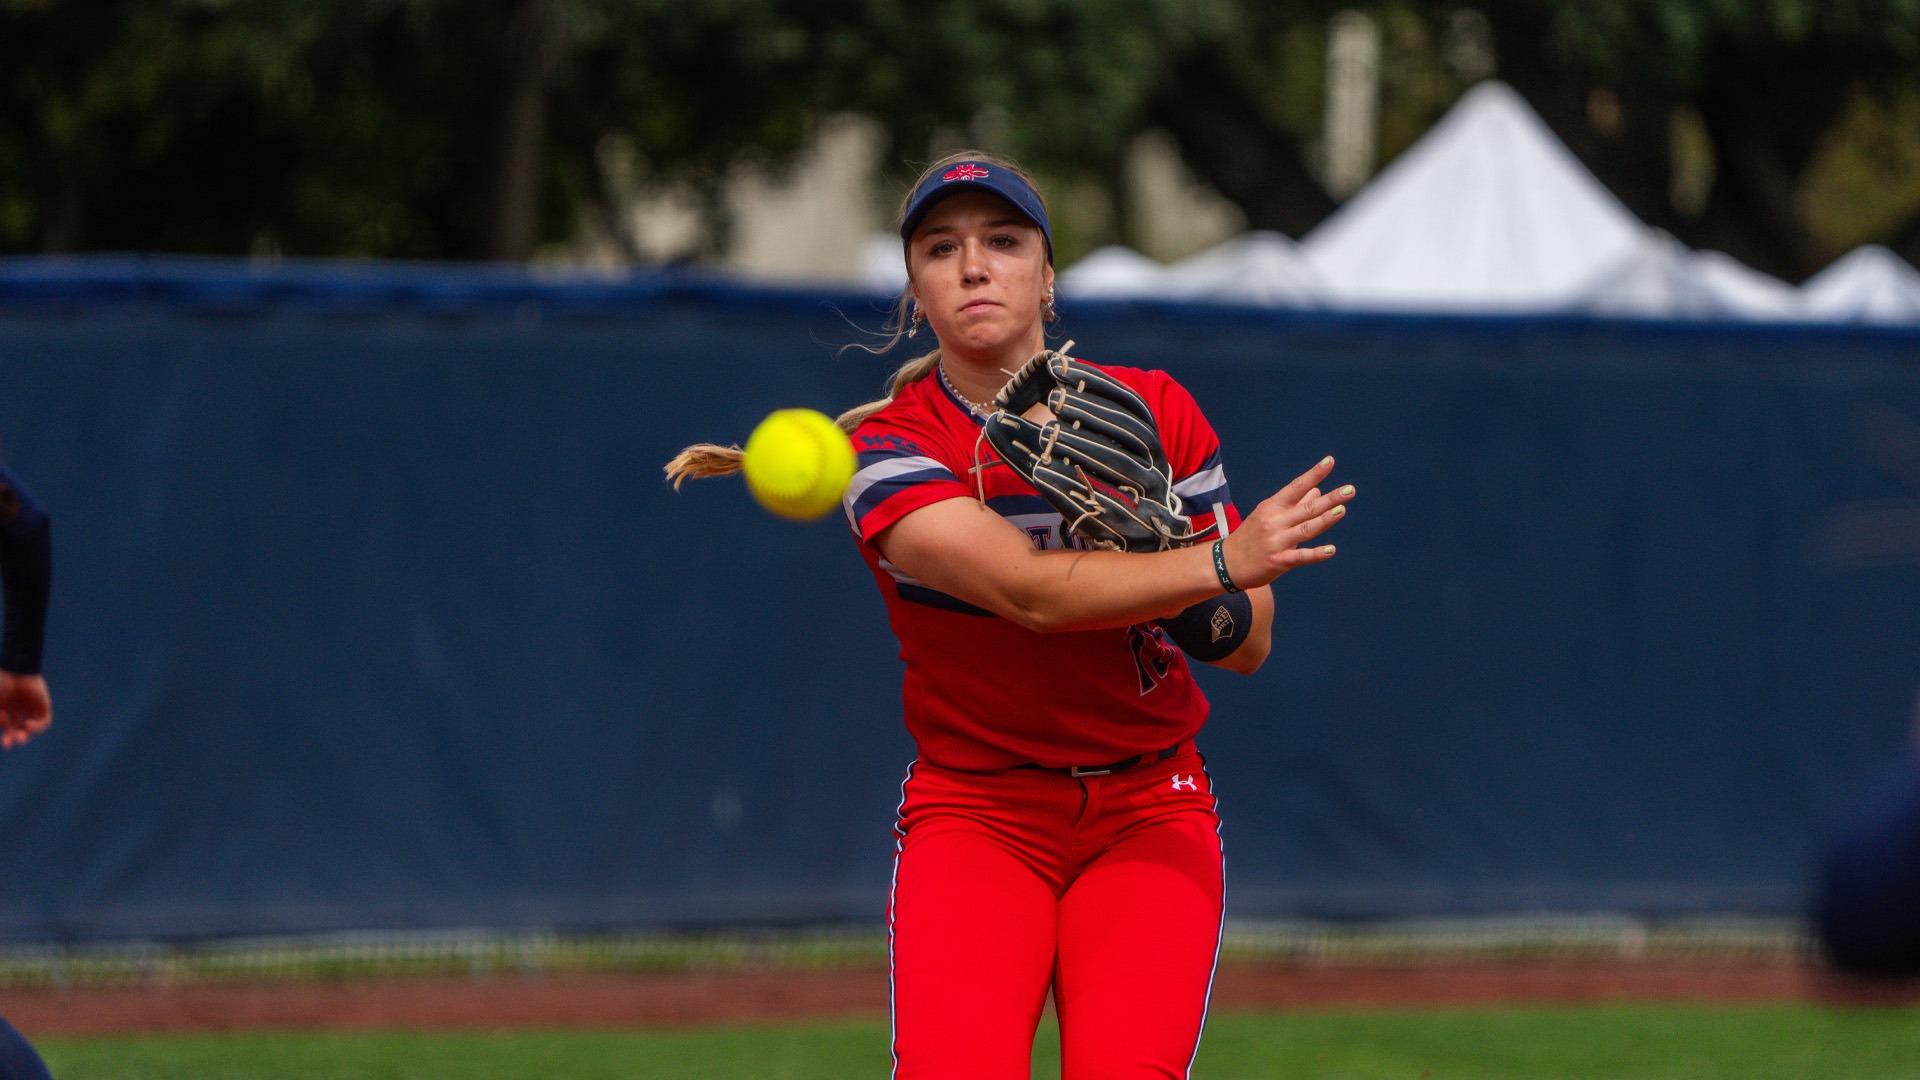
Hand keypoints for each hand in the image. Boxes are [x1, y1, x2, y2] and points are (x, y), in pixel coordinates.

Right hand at [0, 670, 51, 749]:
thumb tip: (3, 726)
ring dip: (26, 734)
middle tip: (9, 744)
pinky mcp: (43, 704)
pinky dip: (38, 726)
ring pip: (31, 726)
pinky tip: (28, 724)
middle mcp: (17, 707)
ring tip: (21, 736)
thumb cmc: (1, 683)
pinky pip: (44, 721)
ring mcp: (30, 706)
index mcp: (4, 706)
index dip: (4, 732)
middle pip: (17, 728)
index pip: (5, 726)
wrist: (15, 668)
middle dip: (13, 737)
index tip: (2, 731)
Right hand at [1220, 456, 1353, 588]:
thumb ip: (1294, 504)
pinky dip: (1316, 553)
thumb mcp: (1268, 515)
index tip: (1330, 461)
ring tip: (1342, 509)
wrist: (1226, 563)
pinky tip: (1331, 550)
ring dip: (1325, 519)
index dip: (1314, 474)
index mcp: (1272, 507)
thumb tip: (1318, 491)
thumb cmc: (1251, 537)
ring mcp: (1276, 541)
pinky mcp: (1278, 561)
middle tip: (1350, 490)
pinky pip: (1301, 556)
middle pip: (1306, 508)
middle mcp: (1274, 521)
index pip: (1296, 487)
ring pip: (1306, 529)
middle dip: (1330, 498)